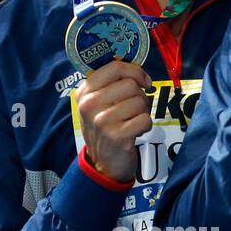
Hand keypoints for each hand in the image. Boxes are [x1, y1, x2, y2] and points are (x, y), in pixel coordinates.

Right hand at [74, 61, 152, 181]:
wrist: (102, 163)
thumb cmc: (104, 127)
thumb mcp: (97, 103)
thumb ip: (110, 83)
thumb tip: (135, 67)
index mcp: (84, 91)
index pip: (115, 67)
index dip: (135, 71)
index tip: (143, 81)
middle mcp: (90, 104)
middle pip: (130, 84)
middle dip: (140, 95)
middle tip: (133, 108)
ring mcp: (102, 121)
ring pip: (140, 102)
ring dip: (143, 112)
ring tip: (132, 120)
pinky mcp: (117, 136)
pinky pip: (145, 120)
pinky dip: (146, 126)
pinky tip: (135, 131)